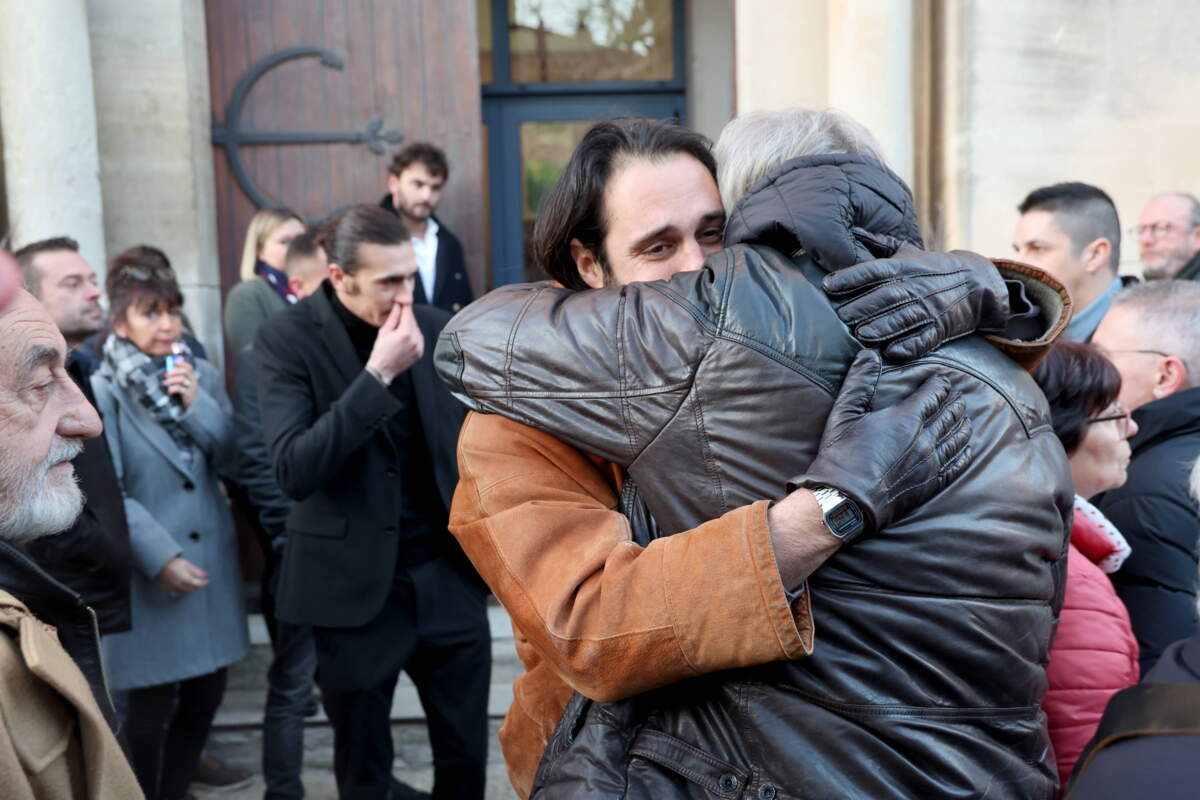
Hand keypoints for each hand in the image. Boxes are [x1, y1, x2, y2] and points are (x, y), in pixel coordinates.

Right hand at [155, 556, 208, 596]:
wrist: (160, 564)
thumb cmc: (174, 563)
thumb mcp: (187, 564)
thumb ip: (196, 571)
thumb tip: (205, 574)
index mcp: (186, 579)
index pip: (198, 584)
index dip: (204, 583)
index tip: (207, 581)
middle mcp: (180, 585)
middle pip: (192, 590)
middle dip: (197, 586)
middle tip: (199, 581)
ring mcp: (173, 588)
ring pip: (184, 592)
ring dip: (190, 589)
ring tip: (191, 584)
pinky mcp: (168, 589)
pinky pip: (176, 593)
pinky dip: (181, 592)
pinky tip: (182, 587)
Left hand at [163, 359, 198, 407]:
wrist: (195, 406)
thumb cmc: (186, 393)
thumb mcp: (185, 385)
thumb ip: (179, 377)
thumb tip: (169, 369)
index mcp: (192, 377)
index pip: (189, 367)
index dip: (181, 364)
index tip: (173, 362)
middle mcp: (193, 381)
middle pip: (185, 372)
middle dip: (174, 372)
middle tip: (165, 375)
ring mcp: (191, 387)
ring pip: (182, 379)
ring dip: (171, 380)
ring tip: (164, 383)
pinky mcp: (188, 395)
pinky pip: (180, 389)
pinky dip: (173, 389)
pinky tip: (169, 391)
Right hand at [366, 301, 423, 382]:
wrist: (383, 370)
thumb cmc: (380, 350)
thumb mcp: (384, 331)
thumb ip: (393, 317)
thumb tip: (398, 305)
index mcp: (405, 333)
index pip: (408, 313)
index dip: (406, 305)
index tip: (404, 299)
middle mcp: (415, 339)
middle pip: (413, 321)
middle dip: (406, 318)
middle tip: (397, 319)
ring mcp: (419, 346)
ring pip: (416, 329)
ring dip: (409, 327)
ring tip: (398, 334)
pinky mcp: (420, 352)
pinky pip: (419, 338)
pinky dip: (413, 336)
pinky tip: (403, 340)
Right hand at [788, 349, 970, 536]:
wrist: (845, 500)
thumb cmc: (841, 456)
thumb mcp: (844, 413)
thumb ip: (859, 382)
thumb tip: (868, 354)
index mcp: (906, 419)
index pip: (934, 394)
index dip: (940, 384)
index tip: (942, 379)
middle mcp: (925, 439)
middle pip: (950, 413)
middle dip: (955, 401)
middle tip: (957, 395)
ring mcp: (931, 463)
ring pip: (958, 437)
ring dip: (963, 423)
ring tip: (965, 416)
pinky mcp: (931, 483)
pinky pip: (957, 464)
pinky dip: (964, 451)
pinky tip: (966, 447)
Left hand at [822, 244, 1009, 361]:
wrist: (977, 283)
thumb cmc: (931, 269)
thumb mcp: (907, 251)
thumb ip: (878, 243)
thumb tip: (852, 230)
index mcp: (903, 268)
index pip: (873, 270)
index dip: (851, 277)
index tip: (828, 285)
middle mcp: (915, 287)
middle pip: (887, 296)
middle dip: (863, 306)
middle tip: (841, 316)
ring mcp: (929, 309)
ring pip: (904, 318)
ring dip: (883, 327)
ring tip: (862, 334)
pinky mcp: (941, 328)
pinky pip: (926, 338)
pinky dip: (910, 346)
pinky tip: (893, 353)